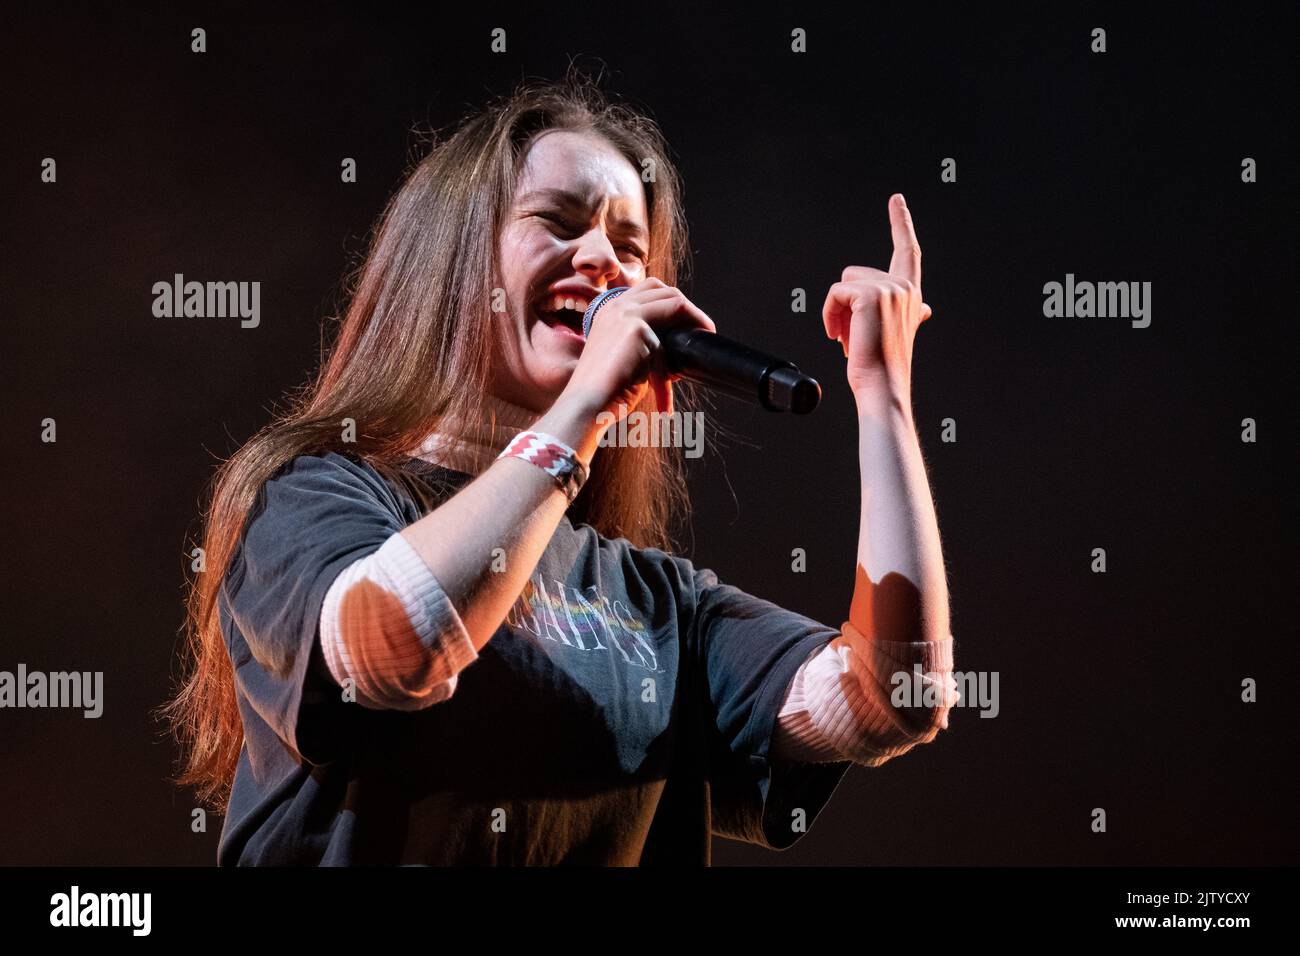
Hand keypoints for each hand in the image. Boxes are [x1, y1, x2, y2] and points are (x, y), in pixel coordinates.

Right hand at [558, 277, 714, 424]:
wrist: (588, 404)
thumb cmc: (607, 392)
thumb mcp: (626, 359)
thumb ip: (645, 346)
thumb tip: (676, 351)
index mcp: (609, 312)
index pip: (647, 292)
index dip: (671, 306)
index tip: (685, 329)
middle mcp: (615, 307)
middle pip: (661, 289)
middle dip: (685, 307)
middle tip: (700, 330)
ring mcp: (624, 313)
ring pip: (674, 299)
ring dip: (695, 316)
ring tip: (706, 334)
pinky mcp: (635, 325)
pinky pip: (677, 319)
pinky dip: (691, 334)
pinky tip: (697, 351)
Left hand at [822, 194, 933, 395]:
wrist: (883, 386)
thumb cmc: (884, 365)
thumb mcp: (900, 332)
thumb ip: (909, 312)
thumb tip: (926, 309)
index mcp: (910, 293)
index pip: (907, 250)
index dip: (901, 223)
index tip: (896, 200)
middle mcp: (904, 286)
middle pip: (854, 274)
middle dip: (845, 306)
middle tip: (855, 338)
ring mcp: (889, 289)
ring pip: (842, 285)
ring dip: (837, 313)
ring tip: (850, 339)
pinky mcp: (870, 295)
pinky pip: (834, 294)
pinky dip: (829, 315)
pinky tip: (840, 337)